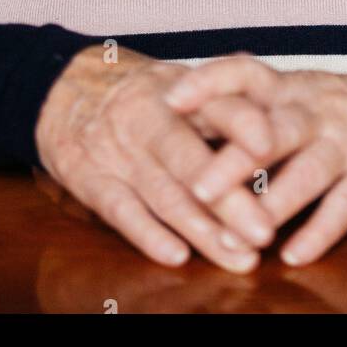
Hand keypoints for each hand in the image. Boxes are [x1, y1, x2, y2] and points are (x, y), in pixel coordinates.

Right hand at [35, 45, 278, 271]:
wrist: (64, 89)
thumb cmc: (143, 96)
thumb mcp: (182, 89)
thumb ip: (225, 112)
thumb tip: (282, 142)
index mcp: (180, 92)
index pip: (215, 103)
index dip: (241, 122)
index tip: (268, 147)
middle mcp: (149, 118)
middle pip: (191, 159)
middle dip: (229, 199)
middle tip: (264, 231)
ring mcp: (119, 149)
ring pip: (164, 192)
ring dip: (202, 229)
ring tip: (239, 257)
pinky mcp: (91, 179)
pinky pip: (121, 210)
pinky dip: (149, 234)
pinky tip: (177, 255)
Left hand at [164, 55, 346, 264]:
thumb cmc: (329, 110)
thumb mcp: (290, 95)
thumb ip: (241, 106)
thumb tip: (170, 116)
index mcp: (288, 88)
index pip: (246, 73)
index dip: (211, 82)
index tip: (172, 98)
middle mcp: (316, 110)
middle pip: (273, 131)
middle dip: (235, 161)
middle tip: (197, 187)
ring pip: (309, 172)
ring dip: (274, 203)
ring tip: (241, 235)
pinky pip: (346, 206)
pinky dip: (320, 232)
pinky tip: (294, 255)